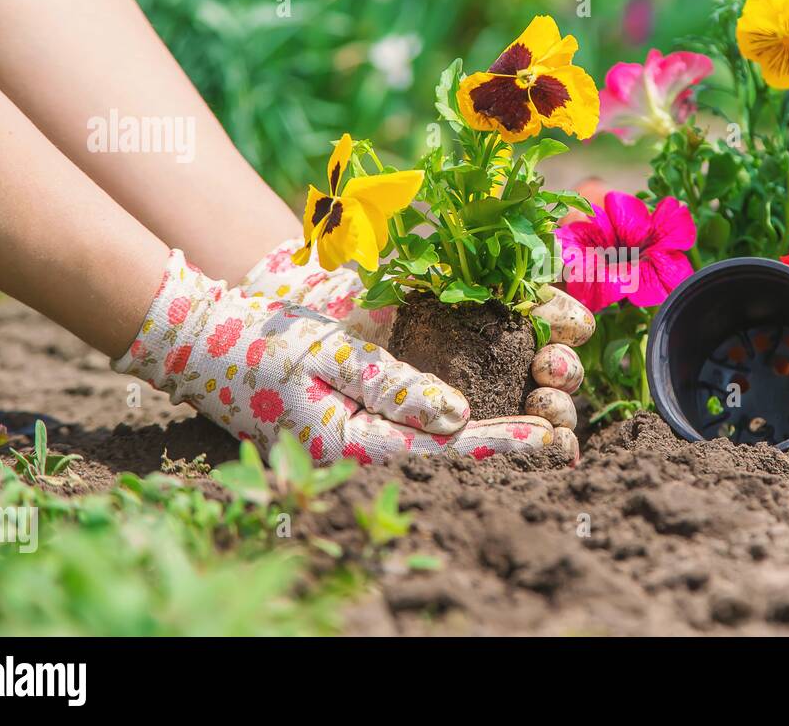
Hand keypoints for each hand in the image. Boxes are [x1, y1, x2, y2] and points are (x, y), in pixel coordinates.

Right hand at [239, 238, 594, 459]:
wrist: (219, 335)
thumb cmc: (268, 342)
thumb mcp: (327, 354)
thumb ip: (390, 385)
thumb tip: (458, 417)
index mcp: (359, 446)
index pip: (444, 452)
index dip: (502, 446)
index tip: (551, 440)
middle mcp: (379, 442)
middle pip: (462, 449)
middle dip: (519, 437)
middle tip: (569, 428)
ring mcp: (382, 422)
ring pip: (459, 429)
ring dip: (511, 411)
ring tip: (558, 394)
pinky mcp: (386, 397)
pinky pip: (440, 406)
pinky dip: (486, 390)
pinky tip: (527, 368)